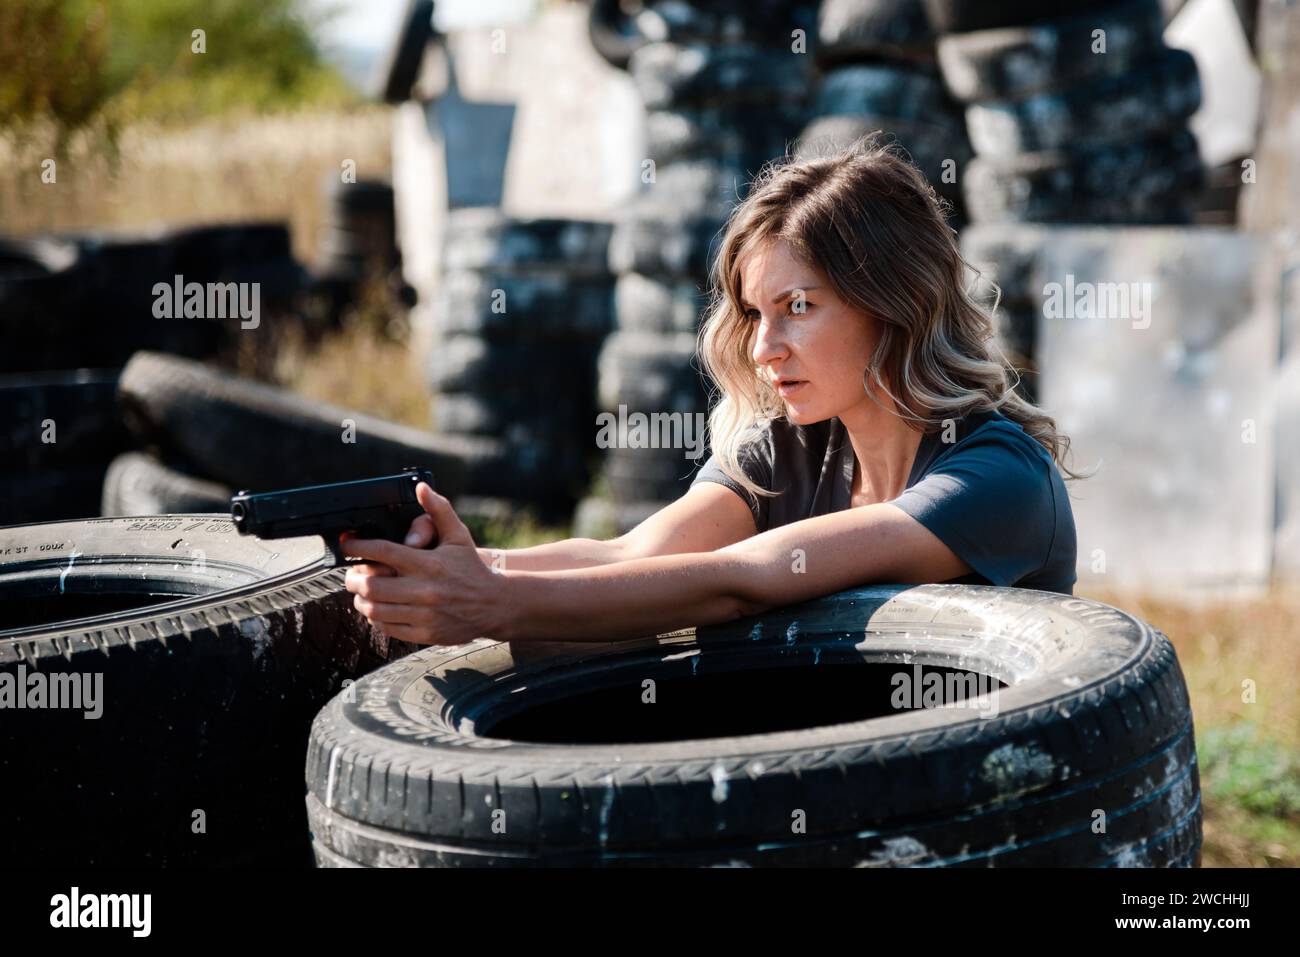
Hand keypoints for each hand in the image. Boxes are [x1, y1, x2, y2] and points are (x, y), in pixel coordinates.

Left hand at [340, 482, 511, 645]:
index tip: (347, 544)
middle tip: (352, 574)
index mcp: (429, 563)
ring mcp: (425, 614)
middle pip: (372, 585)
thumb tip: (422, 487)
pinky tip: (378, 610)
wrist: (495, 604)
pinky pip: (389, 628)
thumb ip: (439, 510)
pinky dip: (376, 619)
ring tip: (361, 593)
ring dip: (361, 601)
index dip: (359, 547)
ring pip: (376, 609)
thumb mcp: (458, 536)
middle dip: (353, 579)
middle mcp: (425, 589)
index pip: (384, 552)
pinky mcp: (425, 633)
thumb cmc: (471, 568)